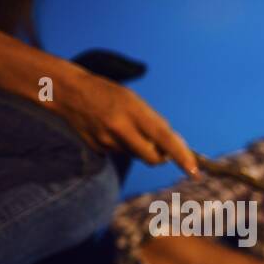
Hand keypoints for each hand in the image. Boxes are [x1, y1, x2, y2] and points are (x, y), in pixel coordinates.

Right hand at [55, 68, 197, 174]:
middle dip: (161, 157)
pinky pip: (120, 154)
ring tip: (125, 126)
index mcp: (133, 112)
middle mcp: (120, 128)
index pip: (164, 138)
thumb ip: (154, 123)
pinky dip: (123, 146)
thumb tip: (174, 147)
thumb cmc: (109, 94)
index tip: (195, 171)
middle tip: (160, 146)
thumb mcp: (135, 101)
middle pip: (153, 159)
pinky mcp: (98, 148)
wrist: (68, 91)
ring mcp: (107, 141)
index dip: (182, 156)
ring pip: (136, 156)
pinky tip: (110, 129)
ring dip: (139, 147)